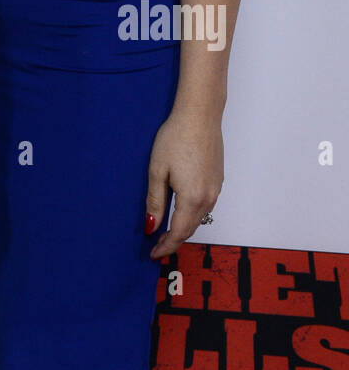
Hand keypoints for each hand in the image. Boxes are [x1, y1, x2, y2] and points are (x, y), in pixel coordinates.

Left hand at [145, 109, 222, 258]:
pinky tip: (180, 210)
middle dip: (173, 241)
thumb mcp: (158, 170)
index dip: (165, 246)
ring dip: (184, 228)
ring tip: (165, 231)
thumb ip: (155, 201)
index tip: (152, 254)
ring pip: (199, 218)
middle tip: (156, 246)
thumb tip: (151, 226)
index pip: (178, 233)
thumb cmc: (175, 138)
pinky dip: (192, 214)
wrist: (199, 115)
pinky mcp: (218, 180)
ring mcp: (216, 189)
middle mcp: (209, 198)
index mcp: (192, 198)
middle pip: (190, 229)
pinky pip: (205, 206)